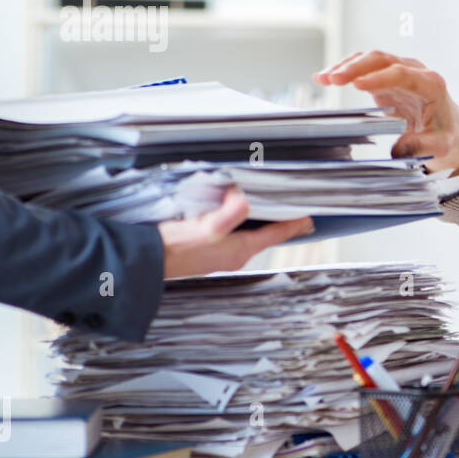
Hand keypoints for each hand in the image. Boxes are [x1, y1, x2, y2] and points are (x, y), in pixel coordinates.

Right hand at [158, 186, 312, 278]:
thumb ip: (231, 211)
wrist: (147, 261)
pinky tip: (239, 210)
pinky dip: (245, 222)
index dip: (295, 223)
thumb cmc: (177, 247)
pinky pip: (235, 233)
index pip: (278, 234)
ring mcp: (222, 253)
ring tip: (274, 206)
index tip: (311, 214)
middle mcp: (236, 254)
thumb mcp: (209, 226)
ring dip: (264, 221)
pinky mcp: (209, 249)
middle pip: (268, 235)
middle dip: (282, 221)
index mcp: (242, 249)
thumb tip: (245, 196)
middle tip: (296, 206)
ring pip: (252, 234)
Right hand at [313, 51, 458, 174]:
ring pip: (369, 60)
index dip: (380, 78)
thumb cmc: (446, 133)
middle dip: (356, 67)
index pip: (403, 74)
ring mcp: (399, 71)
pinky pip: (363, 68)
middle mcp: (415, 71)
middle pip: (382, 60)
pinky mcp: (386, 77)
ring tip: (323, 78)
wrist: (449, 125)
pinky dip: (345, 71)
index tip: (358, 85)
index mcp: (431, 84)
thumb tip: (396, 149)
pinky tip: (325, 77)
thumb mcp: (441, 145)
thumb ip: (421, 146)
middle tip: (334, 79)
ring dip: (346, 66)